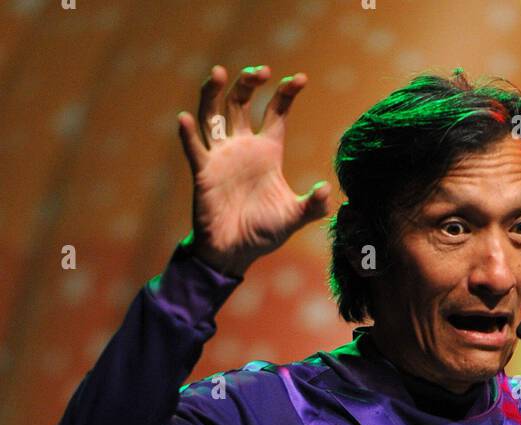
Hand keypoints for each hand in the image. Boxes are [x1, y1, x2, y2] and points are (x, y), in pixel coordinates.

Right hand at [176, 64, 331, 277]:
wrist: (235, 253)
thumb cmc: (264, 233)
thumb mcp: (294, 218)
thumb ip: (313, 206)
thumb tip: (328, 191)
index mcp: (267, 151)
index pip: (275, 112)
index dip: (286, 93)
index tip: (299, 78)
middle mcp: (242, 147)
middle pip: (242, 102)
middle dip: (249, 83)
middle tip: (261, 71)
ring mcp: (221, 156)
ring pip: (213, 114)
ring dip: (213, 93)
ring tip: (219, 73)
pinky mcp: (203, 172)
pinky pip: (194, 148)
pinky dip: (188, 134)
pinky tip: (186, 119)